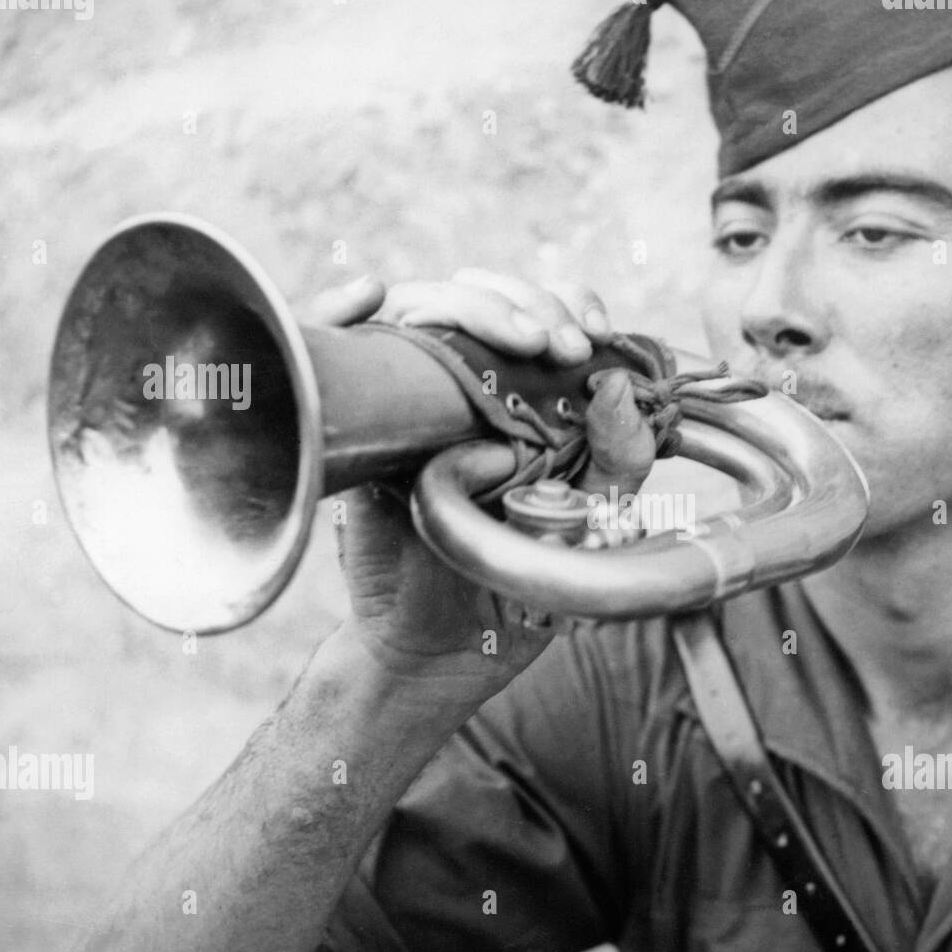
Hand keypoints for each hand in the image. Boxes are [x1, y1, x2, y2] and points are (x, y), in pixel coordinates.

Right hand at [303, 269, 656, 680]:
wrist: (438, 656)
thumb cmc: (515, 590)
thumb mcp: (590, 526)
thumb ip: (617, 462)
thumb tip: (615, 387)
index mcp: (525, 399)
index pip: (540, 313)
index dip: (567, 303)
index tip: (594, 335)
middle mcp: (464, 388)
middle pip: (483, 299)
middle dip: (530, 303)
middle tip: (564, 344)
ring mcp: (404, 402)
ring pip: (418, 309)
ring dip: (468, 302)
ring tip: (518, 338)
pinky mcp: (351, 429)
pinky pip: (334, 351)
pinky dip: (340, 307)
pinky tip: (370, 295)